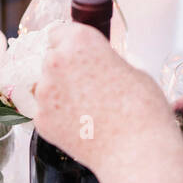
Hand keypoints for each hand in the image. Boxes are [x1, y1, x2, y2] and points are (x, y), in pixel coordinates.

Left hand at [34, 23, 172, 178]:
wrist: (135, 149)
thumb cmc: (142, 108)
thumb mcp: (131, 69)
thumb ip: (105, 61)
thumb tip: (97, 67)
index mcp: (79, 41)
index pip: (58, 33)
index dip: (68, 45)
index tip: (74, 56)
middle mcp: (55, 62)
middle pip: (50, 60)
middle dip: (64, 71)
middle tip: (86, 88)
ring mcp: (44, 93)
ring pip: (45, 87)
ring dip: (58, 95)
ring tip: (86, 111)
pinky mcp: (41, 120)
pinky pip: (45, 113)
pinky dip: (58, 119)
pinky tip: (80, 126)